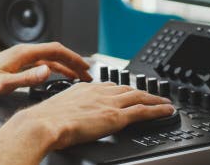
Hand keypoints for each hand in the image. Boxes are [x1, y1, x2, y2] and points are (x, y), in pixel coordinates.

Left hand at [0, 42, 92, 98]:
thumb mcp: (4, 84)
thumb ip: (27, 78)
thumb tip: (47, 71)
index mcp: (24, 53)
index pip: (56, 50)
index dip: (73, 58)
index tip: (85, 67)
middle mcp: (24, 52)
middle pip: (55, 53)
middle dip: (73, 62)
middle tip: (87, 74)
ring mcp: (21, 58)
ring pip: (50, 59)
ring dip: (65, 66)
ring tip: (78, 77)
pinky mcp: (18, 64)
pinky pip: (42, 64)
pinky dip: (54, 69)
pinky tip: (58, 77)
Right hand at [17, 82, 174, 150]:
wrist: (43, 124)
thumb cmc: (44, 121)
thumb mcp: (56, 109)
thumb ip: (66, 109)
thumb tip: (63, 118)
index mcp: (84, 88)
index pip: (108, 85)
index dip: (122, 88)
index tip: (128, 90)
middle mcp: (98, 92)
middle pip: (127, 88)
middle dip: (141, 91)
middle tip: (152, 94)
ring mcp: (108, 103)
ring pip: (139, 97)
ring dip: (154, 99)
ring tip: (165, 102)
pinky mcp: (115, 116)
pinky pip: (142, 111)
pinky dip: (157, 109)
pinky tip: (166, 110)